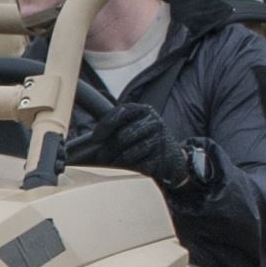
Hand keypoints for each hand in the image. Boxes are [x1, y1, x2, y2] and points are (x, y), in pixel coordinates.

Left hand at [63, 102, 208, 195]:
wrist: (171, 155)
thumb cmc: (143, 138)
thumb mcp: (132, 122)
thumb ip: (114, 117)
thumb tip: (93, 99)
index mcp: (143, 110)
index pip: (120, 113)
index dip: (105, 126)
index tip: (94, 139)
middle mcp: (153, 121)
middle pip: (123, 136)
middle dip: (109, 148)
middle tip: (102, 156)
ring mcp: (160, 138)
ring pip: (131, 152)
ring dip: (119, 160)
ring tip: (113, 162)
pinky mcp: (163, 156)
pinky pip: (141, 165)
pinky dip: (133, 167)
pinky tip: (132, 166)